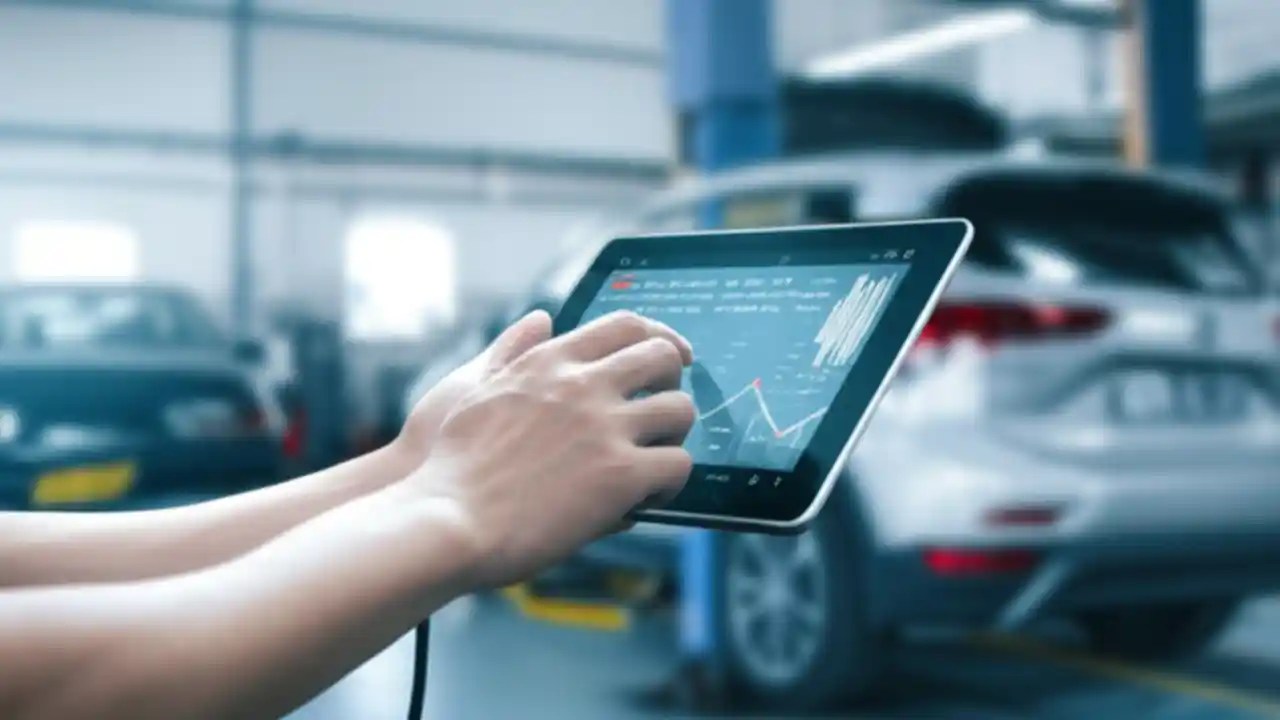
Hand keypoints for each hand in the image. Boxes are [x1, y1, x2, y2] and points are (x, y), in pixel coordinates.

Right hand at [409, 311, 696, 590]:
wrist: (448, 521)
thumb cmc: (451, 465)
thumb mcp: (476, 388)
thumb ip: (513, 350)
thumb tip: (542, 317)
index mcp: (549, 361)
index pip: (625, 325)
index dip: (658, 338)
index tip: (669, 357)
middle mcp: (583, 384)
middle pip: (662, 357)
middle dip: (673, 382)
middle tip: (662, 414)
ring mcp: (606, 427)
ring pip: (680, 410)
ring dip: (674, 435)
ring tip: (653, 462)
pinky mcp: (621, 475)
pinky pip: (678, 465)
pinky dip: (669, 482)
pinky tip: (645, 499)